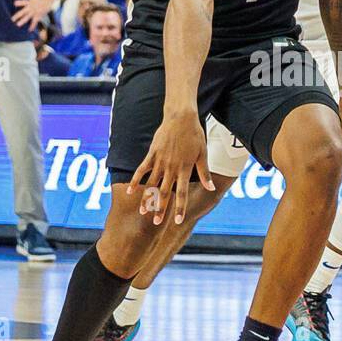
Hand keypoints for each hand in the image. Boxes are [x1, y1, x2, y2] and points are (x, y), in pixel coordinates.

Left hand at [12, 0, 56, 29]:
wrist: (52, 2)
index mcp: (31, 1)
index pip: (23, 2)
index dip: (19, 3)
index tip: (14, 3)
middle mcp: (31, 8)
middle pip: (22, 12)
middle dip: (17, 16)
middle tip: (12, 19)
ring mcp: (34, 12)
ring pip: (27, 18)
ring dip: (22, 21)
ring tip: (18, 24)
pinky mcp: (38, 16)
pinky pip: (34, 22)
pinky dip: (32, 26)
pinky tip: (29, 30)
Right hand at [128, 109, 213, 224]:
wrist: (181, 117)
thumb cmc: (194, 135)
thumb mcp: (203, 154)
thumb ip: (204, 173)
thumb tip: (211, 188)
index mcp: (185, 169)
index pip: (182, 194)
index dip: (180, 208)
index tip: (177, 221)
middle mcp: (172, 168)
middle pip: (165, 193)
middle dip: (161, 209)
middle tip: (157, 223)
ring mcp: (160, 161)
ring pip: (152, 184)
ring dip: (147, 199)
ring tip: (143, 212)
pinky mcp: (152, 154)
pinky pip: (142, 170)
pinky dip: (136, 181)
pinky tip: (130, 192)